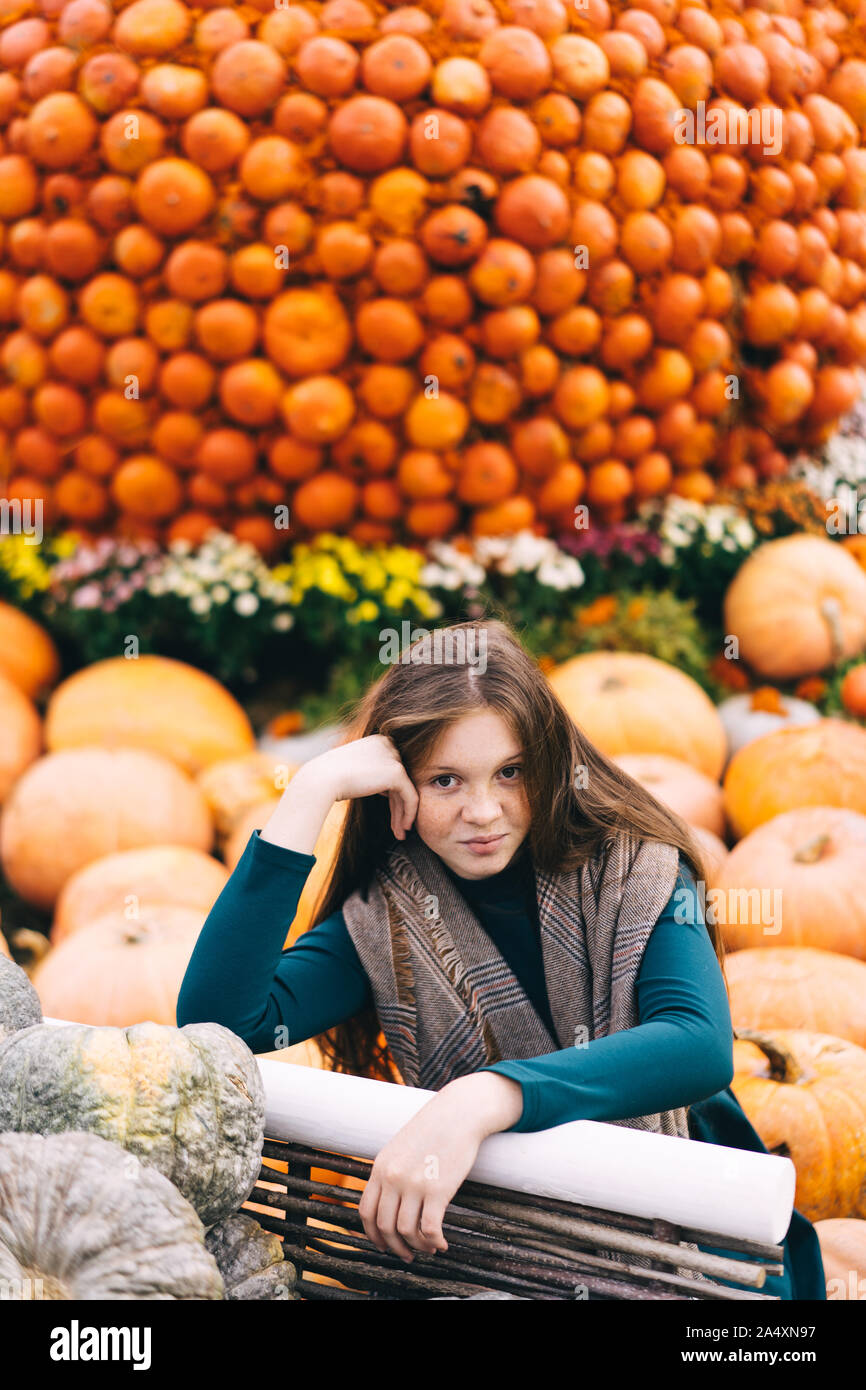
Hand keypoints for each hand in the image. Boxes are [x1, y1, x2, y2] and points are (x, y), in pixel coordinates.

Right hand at [307, 734, 418, 840]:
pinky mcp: (397, 772)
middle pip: (399, 782)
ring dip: (403, 814)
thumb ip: (371, 775)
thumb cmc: (329, 779)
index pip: (391, 771)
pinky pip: (411, 796)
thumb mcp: (353, 771)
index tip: (391, 814)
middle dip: (398, 807)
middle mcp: (388, 745)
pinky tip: (404, 828)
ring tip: (400, 833)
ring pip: (406, 790)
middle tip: (398, 827)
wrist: (321, 779)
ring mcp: (394, 757)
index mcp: (378, 741)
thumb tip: (387, 791)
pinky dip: (409, 814)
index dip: (392, 795)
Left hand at [357, 1073, 523, 1261]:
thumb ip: (390, 1172)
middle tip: (408, 1255)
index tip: (384, 1246)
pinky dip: (435, 1242)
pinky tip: (443, 1244)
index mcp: (380, 1166)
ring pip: (407, 1232)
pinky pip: (430, 1229)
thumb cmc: (433, 1130)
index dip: (373, 1235)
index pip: (366, 1211)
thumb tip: (387, 1203)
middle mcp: (393, 1177)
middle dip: (395, 1247)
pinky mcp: (438, 1190)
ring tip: (429, 1248)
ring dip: (418, 1247)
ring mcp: (414, 1184)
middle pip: (385, 1226)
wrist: (460, 1112)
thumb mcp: (400, 1147)